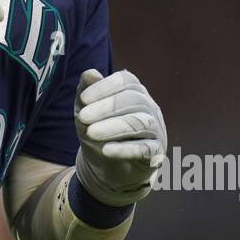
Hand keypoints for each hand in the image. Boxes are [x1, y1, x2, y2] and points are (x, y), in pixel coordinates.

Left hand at [74, 68, 167, 205]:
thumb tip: (90, 73)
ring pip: (143, 122)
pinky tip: (106, 150)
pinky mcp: (156, 153)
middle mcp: (149, 108)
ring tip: (91, 133)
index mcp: (134, 92)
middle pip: (135, 100)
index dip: (105, 87)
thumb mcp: (86, 111)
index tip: (83, 99)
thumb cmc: (97, 131)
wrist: (106, 167)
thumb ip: (86, 91)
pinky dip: (125, 149)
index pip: (126, 81)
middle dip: (107, 107)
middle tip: (82, 117)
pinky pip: (146, 149)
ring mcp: (155, 130)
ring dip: (115, 127)